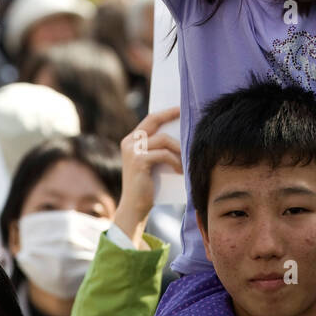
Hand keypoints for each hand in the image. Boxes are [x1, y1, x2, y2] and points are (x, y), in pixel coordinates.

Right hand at [114, 107, 181, 249]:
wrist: (135, 207)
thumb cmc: (147, 185)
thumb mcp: (152, 162)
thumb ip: (158, 148)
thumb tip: (180, 132)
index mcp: (131, 140)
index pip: (150, 119)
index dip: (166, 112)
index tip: (180, 108)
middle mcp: (129, 142)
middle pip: (154, 121)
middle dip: (171, 116)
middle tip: (187, 115)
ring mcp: (132, 150)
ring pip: (163, 139)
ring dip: (178, 149)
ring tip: (186, 160)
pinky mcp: (138, 161)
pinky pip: (164, 154)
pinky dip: (175, 161)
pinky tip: (180, 171)